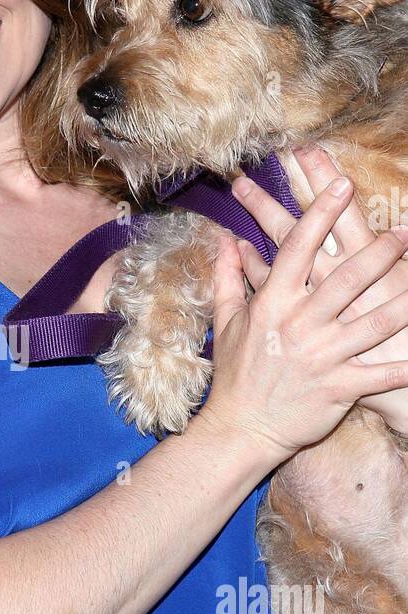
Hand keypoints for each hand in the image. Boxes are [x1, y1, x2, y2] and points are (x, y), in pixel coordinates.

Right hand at [231, 145, 407, 434]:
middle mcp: (300, 325)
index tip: (343, 184)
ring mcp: (322, 357)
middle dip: (379, 252)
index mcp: (272, 304)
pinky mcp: (339, 387)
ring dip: (404, 302)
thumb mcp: (227, 322)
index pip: (298, 248)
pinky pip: (381, 374)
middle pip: (346, 280)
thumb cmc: (235, 374)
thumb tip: (224, 240)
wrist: (241, 429)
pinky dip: (405, 366)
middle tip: (402, 232)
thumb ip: (228, 277)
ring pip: (373, 323)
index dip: (321, 213)